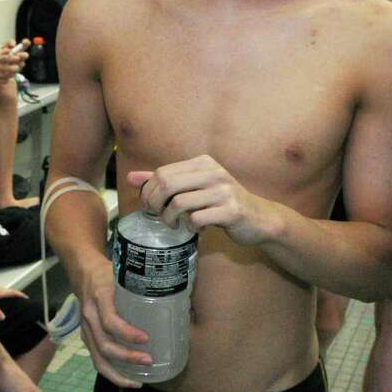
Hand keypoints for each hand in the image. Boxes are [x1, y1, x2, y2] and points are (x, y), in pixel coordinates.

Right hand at [0, 44, 25, 83]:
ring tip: (10, 70)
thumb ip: (4, 51)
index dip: (15, 58)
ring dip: (12, 73)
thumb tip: (12, 50)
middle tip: (16, 66)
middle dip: (16, 67)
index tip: (18, 58)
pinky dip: (7, 78)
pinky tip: (4, 75)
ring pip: (11, 75)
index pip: (9, 58)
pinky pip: (6, 81)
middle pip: (13, 68)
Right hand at [74, 256, 150, 388]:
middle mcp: (90, 315)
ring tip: (138, 381)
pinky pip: (96, 359)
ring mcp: (85, 329)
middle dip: (127, 357)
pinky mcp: (86, 337)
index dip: (127, 333)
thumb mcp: (124, 274)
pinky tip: (127, 379)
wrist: (84, 271)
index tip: (146, 338)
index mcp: (101, 297)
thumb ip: (143, 285)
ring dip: (118, 372)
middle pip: (105, 344)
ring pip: (98, 357)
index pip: (110, 321)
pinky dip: (111, 372)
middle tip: (149, 361)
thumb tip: (178, 296)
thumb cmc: (111, 273)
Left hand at [126, 155, 276, 246]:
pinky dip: (191, 227)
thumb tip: (132, 178)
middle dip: (155, 204)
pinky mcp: (231, 210)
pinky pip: (197, 219)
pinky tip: (197, 228)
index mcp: (203, 163)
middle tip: (157, 216)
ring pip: (179, 203)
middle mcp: (214, 172)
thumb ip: (164, 181)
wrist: (259, 218)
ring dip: (171, 219)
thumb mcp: (195, 187)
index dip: (149, 191)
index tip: (150, 206)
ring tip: (176, 224)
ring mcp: (224, 191)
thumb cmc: (222, 203)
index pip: (163, 172)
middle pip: (167, 184)